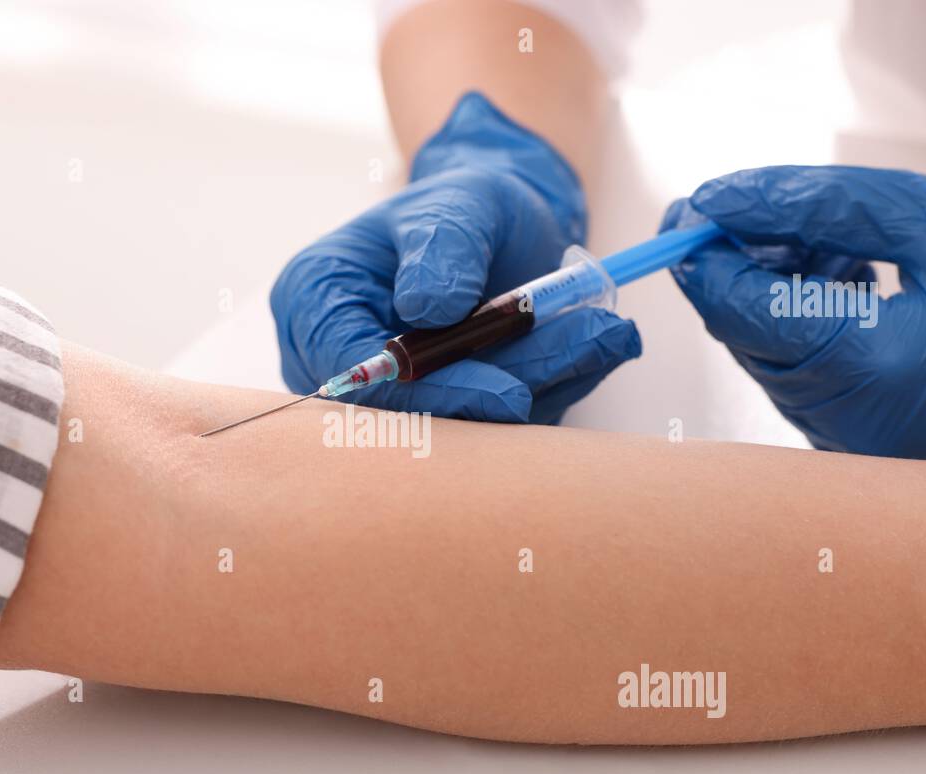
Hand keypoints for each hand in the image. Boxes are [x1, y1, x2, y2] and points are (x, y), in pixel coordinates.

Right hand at [272, 92, 639, 423]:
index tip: (508, 390)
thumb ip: (442, 246)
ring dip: (543, 382)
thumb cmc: (459, 206)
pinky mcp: (446, 412)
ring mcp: (394, 394)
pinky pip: (498, 420)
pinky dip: (555, 383)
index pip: (358, 371)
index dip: (430, 392)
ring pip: (466, 420)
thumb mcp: (456, 201)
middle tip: (591, 345)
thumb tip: (429, 309)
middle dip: (507, 389)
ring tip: (609, 334)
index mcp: (317, 301)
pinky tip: (599, 345)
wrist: (493, 224)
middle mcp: (343, 358)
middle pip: (413, 410)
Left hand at [663, 165, 925, 459]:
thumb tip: (724, 197)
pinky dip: (799, 315)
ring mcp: (839, 438)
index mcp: (863, 366)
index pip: (739, 308)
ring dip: (771, 284)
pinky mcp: (847, 439)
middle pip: (741, 329)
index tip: (688, 205)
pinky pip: (794, 370)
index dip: (704, 251)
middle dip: (734, 260)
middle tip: (748, 205)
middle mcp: (837, 418)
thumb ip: (822, 205)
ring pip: (762, 348)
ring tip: (831, 241)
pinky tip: (849, 278)